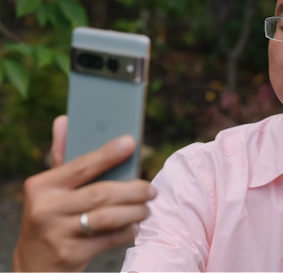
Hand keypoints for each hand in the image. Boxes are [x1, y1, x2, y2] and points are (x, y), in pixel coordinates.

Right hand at [12, 116, 157, 272]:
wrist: (34, 265)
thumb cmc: (51, 217)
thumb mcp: (50, 191)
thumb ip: (62, 157)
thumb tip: (64, 120)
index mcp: (42, 186)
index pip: (80, 165)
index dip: (107, 154)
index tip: (131, 143)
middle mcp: (46, 209)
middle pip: (100, 194)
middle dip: (132, 190)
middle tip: (151, 189)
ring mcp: (57, 234)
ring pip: (107, 217)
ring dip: (134, 211)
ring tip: (146, 208)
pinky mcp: (70, 254)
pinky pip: (108, 239)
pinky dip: (126, 231)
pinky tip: (135, 226)